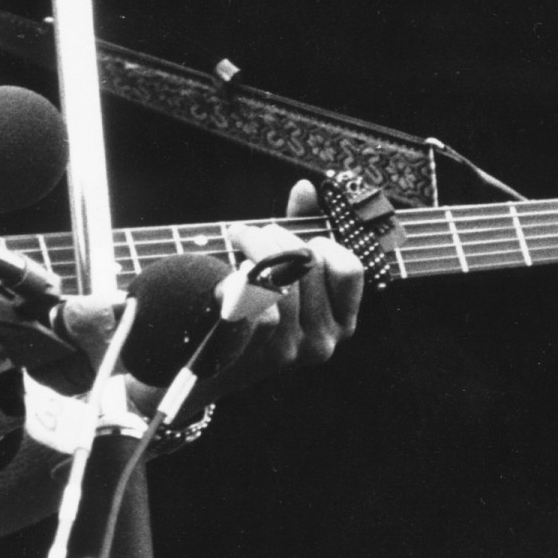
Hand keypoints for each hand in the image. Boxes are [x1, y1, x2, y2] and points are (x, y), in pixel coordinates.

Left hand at [191, 178, 364, 400]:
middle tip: (246, 234)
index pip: (348, 268)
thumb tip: (305, 188)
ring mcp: (292, 351)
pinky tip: (224, 282)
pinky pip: (256, 308)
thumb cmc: (253, 313)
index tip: (295, 239)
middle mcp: (323, 340)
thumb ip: (300, 230)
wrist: (209, 369)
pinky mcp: (258, 356)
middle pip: (308, 265)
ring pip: (281, 280)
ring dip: (251, 252)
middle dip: (273, 236)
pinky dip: (237, 285)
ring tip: (234, 250)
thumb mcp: (285, 274)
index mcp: (341, 321)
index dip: (319, 243)